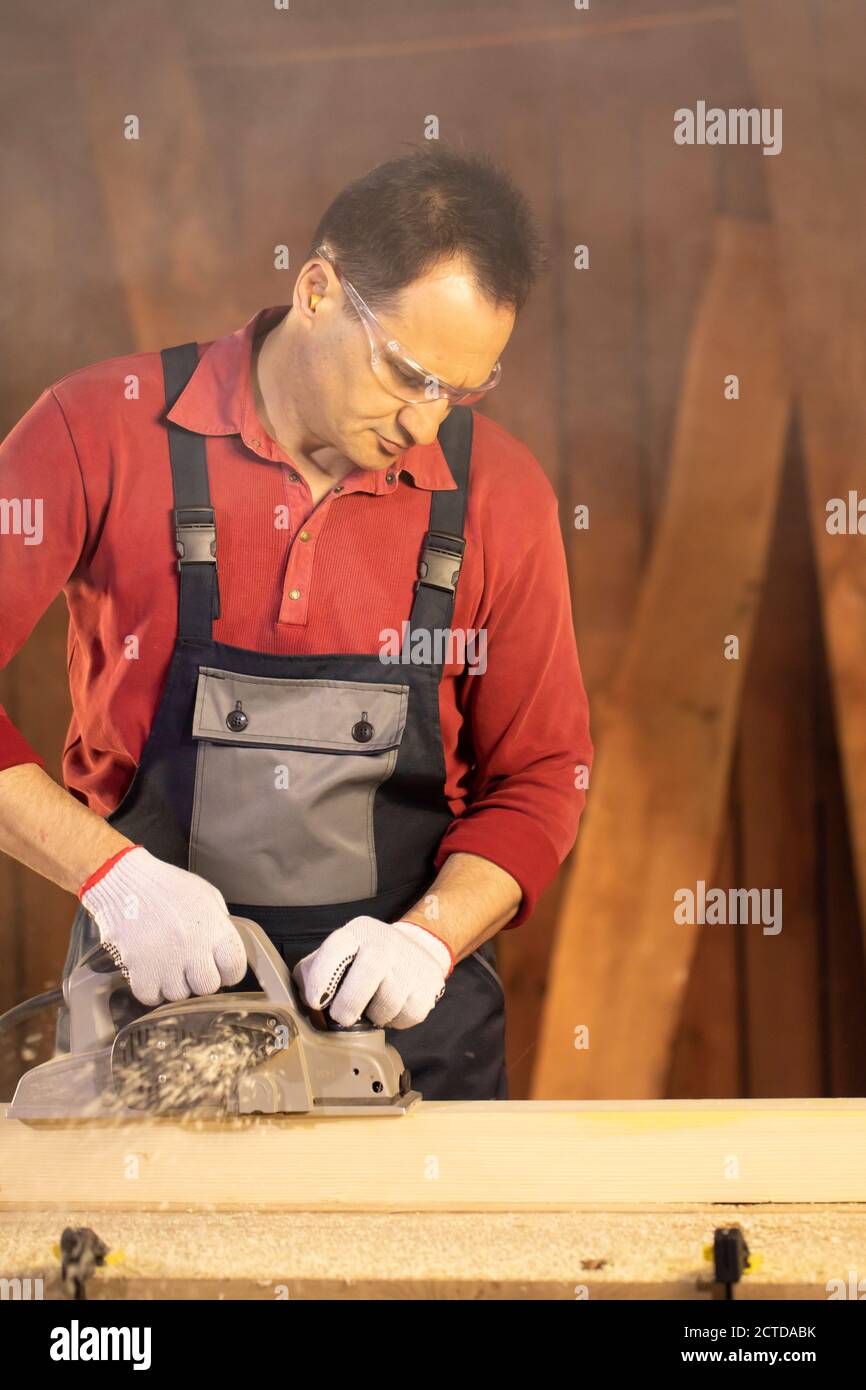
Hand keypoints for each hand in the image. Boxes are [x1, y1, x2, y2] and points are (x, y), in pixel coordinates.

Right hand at [78, 844, 247, 1005]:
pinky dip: (151, 989)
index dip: (228, 970)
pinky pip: (152, 997)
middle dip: (200, 978)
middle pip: (208, 987)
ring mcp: (166, 961)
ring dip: (174, 983)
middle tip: (189, 965)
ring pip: (179, 994)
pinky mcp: (140, 970)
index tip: (220, 968)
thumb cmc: (165, 885)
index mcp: (215, 929)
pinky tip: (150, 971)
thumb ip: (220, 924)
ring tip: (167, 962)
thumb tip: (225, 948)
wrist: (123, 882)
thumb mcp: (206, 895)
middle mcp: (194, 948)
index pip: (235, 969)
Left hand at [292, 915, 453, 1028]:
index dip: (323, 976)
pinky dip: (397, 1021)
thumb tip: (303, 1004)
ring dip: (376, 1016)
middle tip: (343, 1017)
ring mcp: (410, 961)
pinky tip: (393, 1008)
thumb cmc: (362, 960)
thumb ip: (312, 976)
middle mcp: (385, 942)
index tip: (316, 1002)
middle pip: (369, 972)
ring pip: (389, 1002)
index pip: (337, 948)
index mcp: (356, 933)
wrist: (413, 949)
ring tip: (372, 1007)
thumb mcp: (335, 957)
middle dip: (350, 1003)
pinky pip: (409, 1015)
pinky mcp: (430, 982)